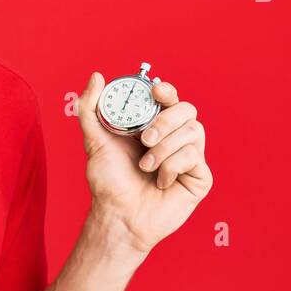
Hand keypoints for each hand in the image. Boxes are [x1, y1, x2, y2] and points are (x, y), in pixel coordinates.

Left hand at [76, 72, 213, 254]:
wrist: (118, 215)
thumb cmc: (108, 182)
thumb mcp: (94, 141)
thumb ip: (90, 108)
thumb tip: (97, 75)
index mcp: (154, 126)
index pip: (169, 98)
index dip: (166, 90)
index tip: (156, 91)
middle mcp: (175, 137)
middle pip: (187, 110)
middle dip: (165, 121)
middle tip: (144, 140)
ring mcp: (190, 156)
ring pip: (193, 132)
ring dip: (163, 149)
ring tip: (145, 167)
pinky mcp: (200, 177)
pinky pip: (194, 157)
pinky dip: (171, 168)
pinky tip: (160, 182)